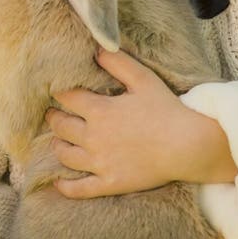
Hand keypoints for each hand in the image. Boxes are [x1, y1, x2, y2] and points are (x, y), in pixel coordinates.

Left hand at [45, 48, 203, 198]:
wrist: (186, 145)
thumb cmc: (165, 109)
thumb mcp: (142, 78)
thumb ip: (117, 62)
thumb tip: (96, 50)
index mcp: (100, 111)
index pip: (68, 98)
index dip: (59, 92)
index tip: (55, 89)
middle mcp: (94, 137)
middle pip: (62, 127)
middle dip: (54, 118)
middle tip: (52, 114)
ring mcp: (100, 163)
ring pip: (67, 155)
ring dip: (58, 146)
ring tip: (57, 140)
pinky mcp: (110, 183)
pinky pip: (81, 188)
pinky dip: (66, 186)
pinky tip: (59, 182)